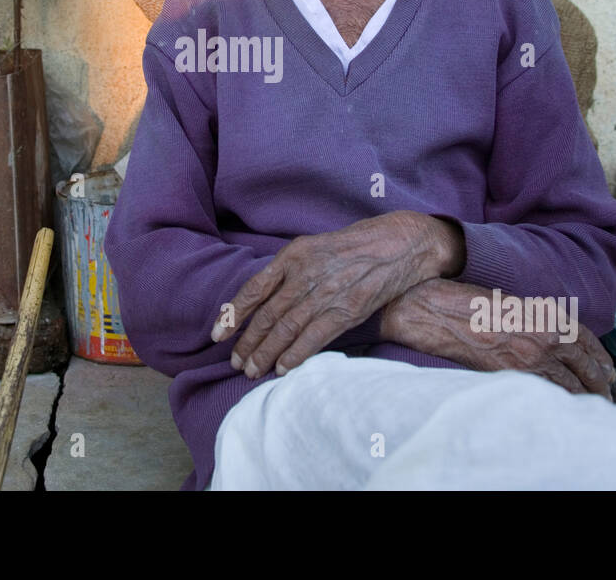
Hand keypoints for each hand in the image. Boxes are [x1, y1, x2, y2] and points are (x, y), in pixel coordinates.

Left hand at [212, 210, 463, 378]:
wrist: (398, 243)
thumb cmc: (354, 246)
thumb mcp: (315, 247)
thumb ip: (290, 270)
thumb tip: (265, 297)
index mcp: (293, 255)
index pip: (254, 288)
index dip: (233, 314)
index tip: (218, 334)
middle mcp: (305, 273)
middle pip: (267, 315)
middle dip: (248, 343)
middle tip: (236, 363)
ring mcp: (326, 292)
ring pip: (286, 329)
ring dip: (266, 354)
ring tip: (252, 371)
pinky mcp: (347, 309)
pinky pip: (313, 337)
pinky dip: (295, 355)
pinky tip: (282, 369)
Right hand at [382, 278, 615, 396]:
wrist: (437, 311)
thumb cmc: (470, 303)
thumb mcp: (514, 304)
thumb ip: (539, 321)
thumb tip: (557, 340)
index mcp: (547, 315)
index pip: (587, 341)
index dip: (600, 358)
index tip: (607, 369)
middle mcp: (545, 337)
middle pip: (585, 367)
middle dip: (599, 382)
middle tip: (606, 392)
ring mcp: (528, 359)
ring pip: (569, 385)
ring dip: (584, 396)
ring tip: (591, 404)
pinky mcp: (510, 376)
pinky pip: (544, 393)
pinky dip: (557, 400)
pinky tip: (561, 405)